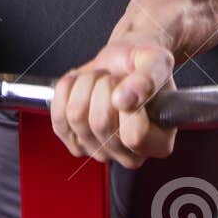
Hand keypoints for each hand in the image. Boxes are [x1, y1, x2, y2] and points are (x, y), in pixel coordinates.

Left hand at [50, 40, 176, 167]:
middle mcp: (129, 156)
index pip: (135, 135)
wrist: (123, 62)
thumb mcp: (157, 62)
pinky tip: (82, 84)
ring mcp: (99, 152)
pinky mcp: (75, 143)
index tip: (133, 85)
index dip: (129, 104)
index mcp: (158, 143)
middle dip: (105, 86)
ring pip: (76, 116)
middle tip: (116, 78)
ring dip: (86, 85)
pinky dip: (67, 90)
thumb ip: (148, 80)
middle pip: (100, 123)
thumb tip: (124, 99)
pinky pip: (58, 116)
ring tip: (100, 80)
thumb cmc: (144, 65)